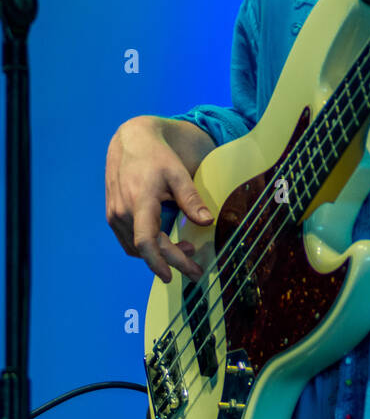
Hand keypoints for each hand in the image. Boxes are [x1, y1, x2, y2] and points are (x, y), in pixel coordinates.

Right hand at [105, 116, 214, 282]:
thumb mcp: (178, 174)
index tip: (171, 276)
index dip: (158, 262)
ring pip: (136, 248)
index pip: (146, 241)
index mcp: (139, 201)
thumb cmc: (156, 157)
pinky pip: (128, 241)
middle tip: (195, 270)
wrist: (130, 142)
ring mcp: (114, 215)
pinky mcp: (112, 215)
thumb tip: (207, 222)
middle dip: (171, 261)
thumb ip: (191, 199)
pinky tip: (164, 242)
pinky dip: (146, 248)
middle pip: (146, 249)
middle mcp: (122, 212)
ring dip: (159, 255)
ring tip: (185, 250)